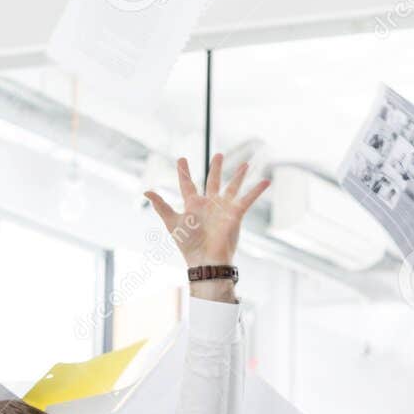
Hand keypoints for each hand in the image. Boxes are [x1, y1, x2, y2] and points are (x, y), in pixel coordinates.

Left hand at [145, 153, 268, 302]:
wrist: (207, 259)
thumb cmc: (188, 243)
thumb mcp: (172, 221)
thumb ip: (161, 205)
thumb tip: (146, 191)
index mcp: (193, 205)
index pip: (187, 184)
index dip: (184, 172)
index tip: (182, 159)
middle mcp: (209, 204)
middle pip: (213, 181)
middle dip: (215, 168)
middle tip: (218, 155)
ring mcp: (223, 208)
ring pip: (232, 187)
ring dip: (239, 175)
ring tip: (246, 164)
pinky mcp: (236, 213)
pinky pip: (248, 198)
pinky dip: (257, 190)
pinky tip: (267, 181)